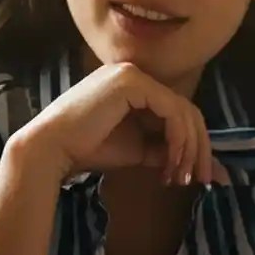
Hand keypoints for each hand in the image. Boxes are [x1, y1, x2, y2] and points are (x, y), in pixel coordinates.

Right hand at [17, 62, 213, 184]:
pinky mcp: (132, 82)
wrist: (53, 149)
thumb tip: (198, 166)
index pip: (178, 112)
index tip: (194, 177)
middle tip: (202, 179)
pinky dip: (178, 138)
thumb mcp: (138, 150)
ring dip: (189, 148)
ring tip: (182, 177)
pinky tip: (172, 162)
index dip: (192, 145)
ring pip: (183, 111)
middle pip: (187, 110)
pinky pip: (171, 110)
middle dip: (199, 148)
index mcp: (136, 87)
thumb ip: (165, 150)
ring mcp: (134, 75)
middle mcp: (136, 75)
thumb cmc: (88, 149)